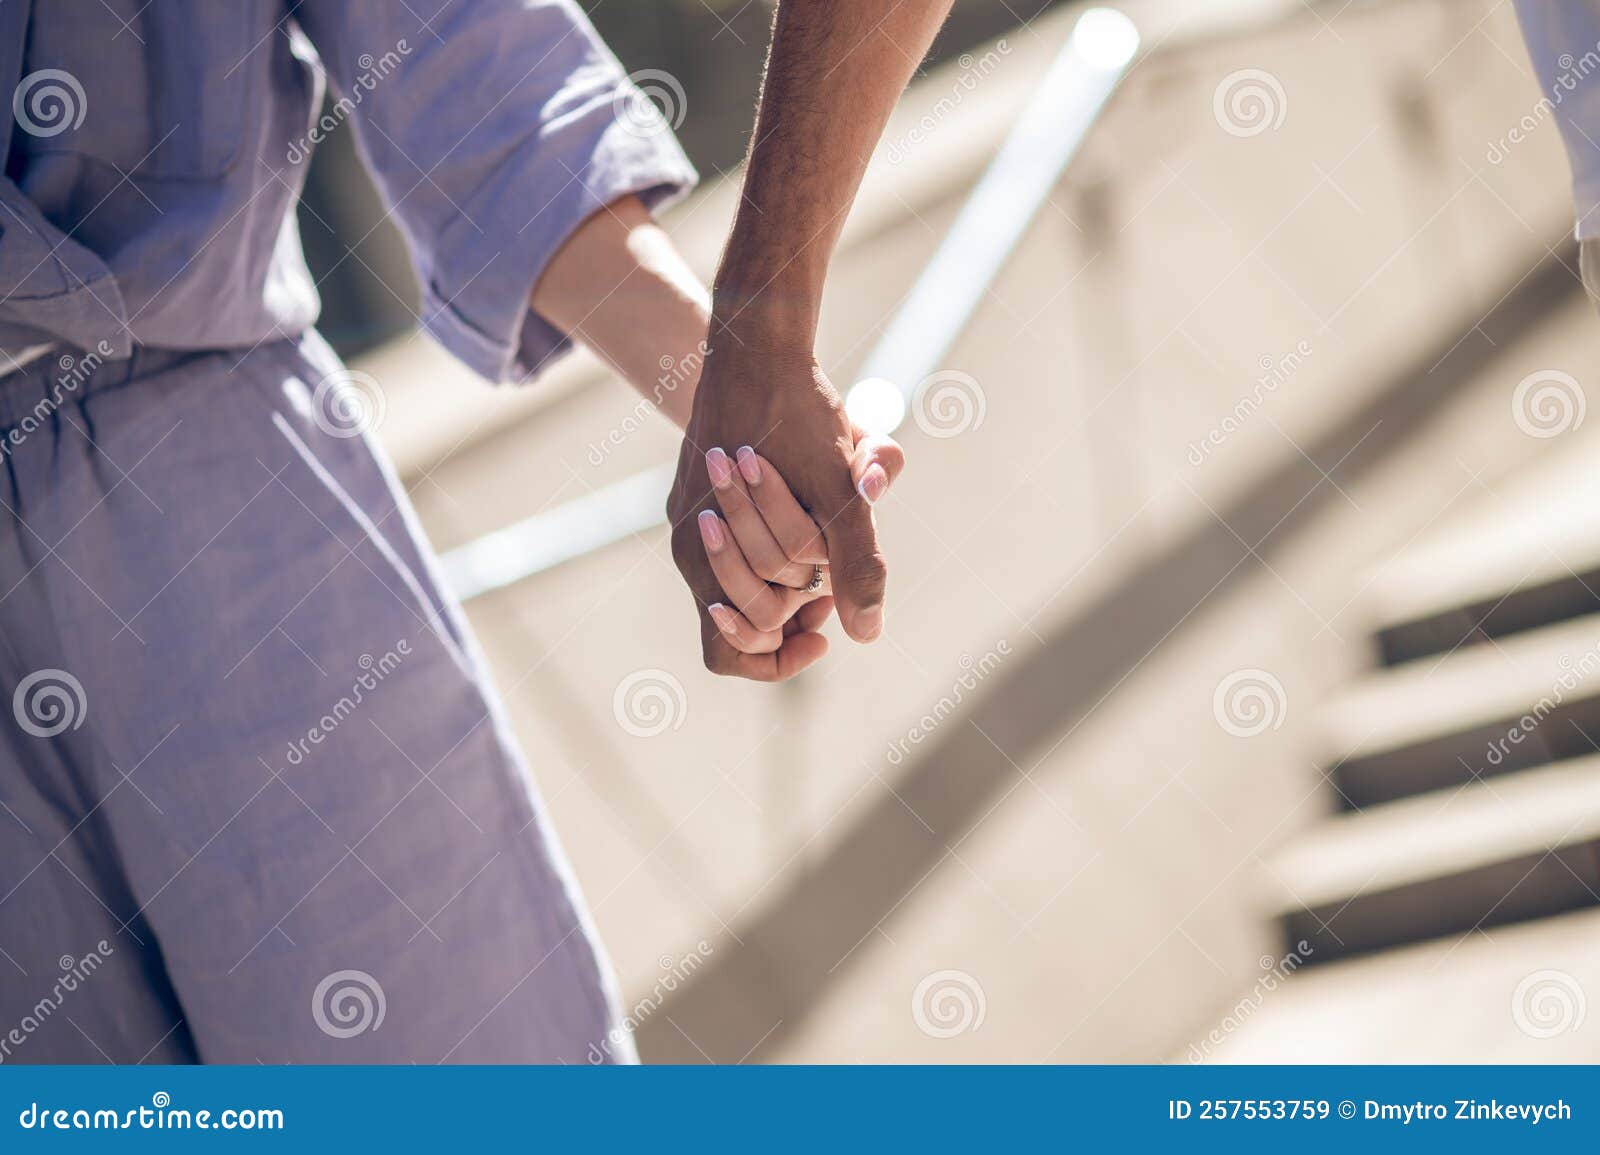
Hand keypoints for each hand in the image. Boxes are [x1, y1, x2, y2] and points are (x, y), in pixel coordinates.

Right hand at [668, 336, 898, 679]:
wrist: (758, 343)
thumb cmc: (800, 410)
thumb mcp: (842, 486)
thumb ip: (857, 560)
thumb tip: (867, 636)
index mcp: (706, 549)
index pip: (728, 651)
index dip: (778, 657)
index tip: (825, 630)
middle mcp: (688, 542)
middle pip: (743, 619)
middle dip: (794, 606)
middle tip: (832, 580)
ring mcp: (687, 518)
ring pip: (741, 582)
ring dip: (789, 570)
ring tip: (824, 538)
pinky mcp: (694, 495)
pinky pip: (733, 547)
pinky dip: (774, 541)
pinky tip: (807, 509)